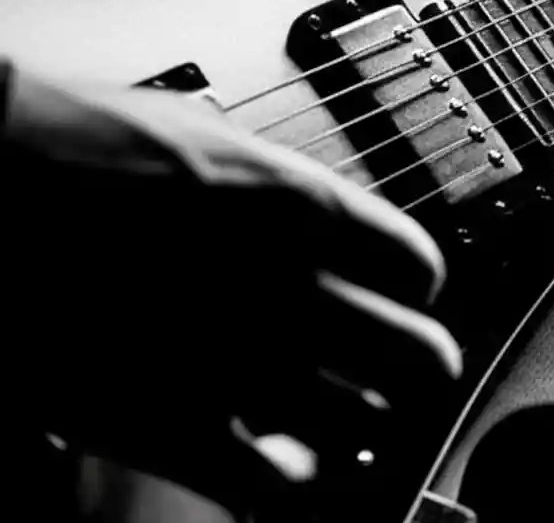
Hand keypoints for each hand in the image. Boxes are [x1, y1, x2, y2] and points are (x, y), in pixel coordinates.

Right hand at [1, 63, 460, 517]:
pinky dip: (286, 489)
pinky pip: (276, 492)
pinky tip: (269, 471)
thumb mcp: (197, 137)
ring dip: (351, 430)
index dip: (411, 290)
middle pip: (418, 359)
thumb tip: (315, 219)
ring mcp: (236, 362)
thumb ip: (271, 187)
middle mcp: (286, 285)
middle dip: (412, 373)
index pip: (419, 267)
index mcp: (298, 206)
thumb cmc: (62, 144)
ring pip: (363, 430)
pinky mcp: (170, 428)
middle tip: (388, 376)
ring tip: (326, 422)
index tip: (395, 299)